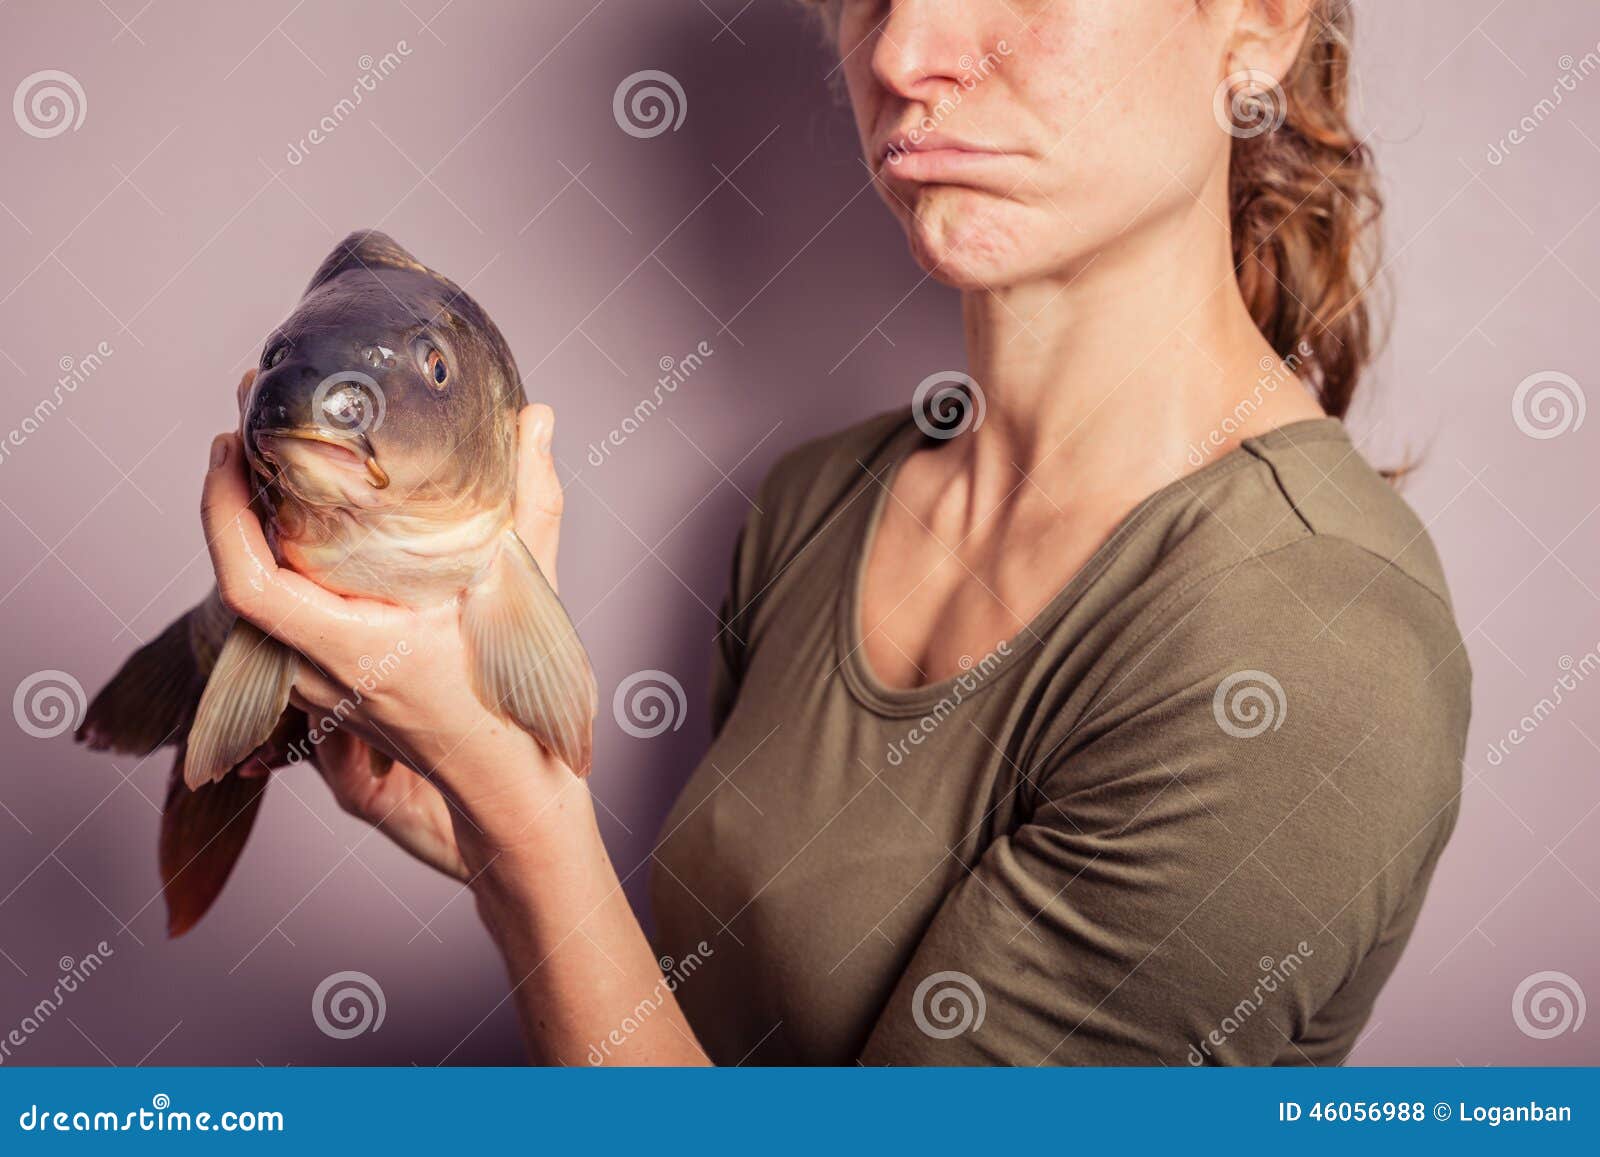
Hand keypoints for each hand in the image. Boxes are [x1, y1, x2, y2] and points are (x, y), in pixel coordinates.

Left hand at [203, 377, 586, 879]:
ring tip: (269, 455)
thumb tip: (536, 422)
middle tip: (251, 419)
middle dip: (235, 491)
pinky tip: (301, 518)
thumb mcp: (525, 598)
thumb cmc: (514, 708)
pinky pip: (279, 611)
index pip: (249, 581)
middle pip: (241, 571)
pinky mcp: (320, 682)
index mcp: (353, 649)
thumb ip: (531, 506)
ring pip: (257, 592)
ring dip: (254, 524)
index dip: (220, 510)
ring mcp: (311, 681)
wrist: (507, 782)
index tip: (226, 448)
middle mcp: (316, 670)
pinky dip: (279, 558)